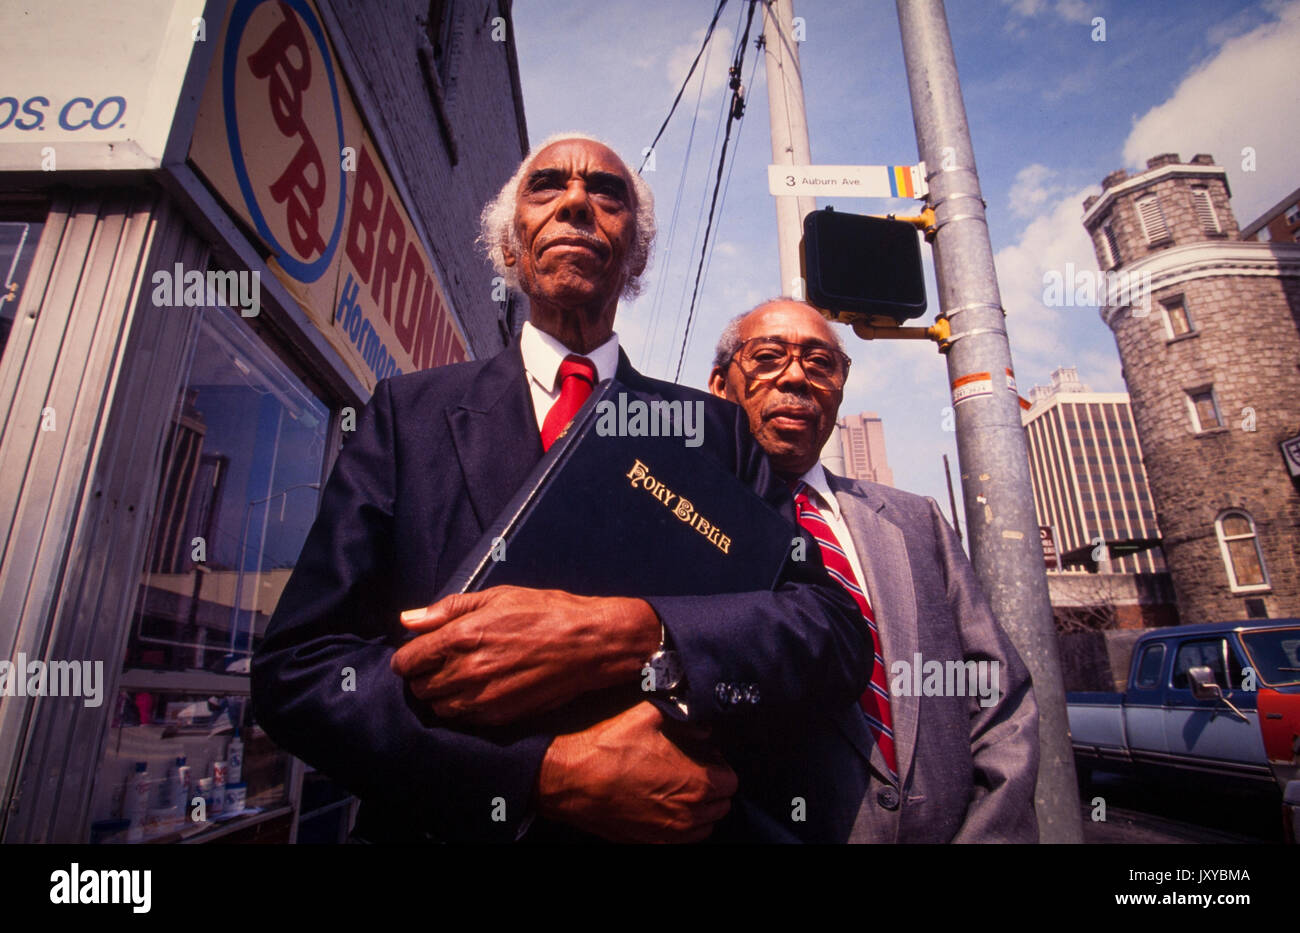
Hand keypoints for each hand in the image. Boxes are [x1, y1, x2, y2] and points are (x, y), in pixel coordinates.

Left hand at [391, 585, 659, 726]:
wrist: (587, 645)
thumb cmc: (545, 613)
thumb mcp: (497, 597)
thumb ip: (448, 609)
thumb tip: (407, 620)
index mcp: (462, 636)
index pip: (408, 661)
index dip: (408, 657)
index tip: (419, 653)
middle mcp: (467, 671)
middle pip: (419, 687)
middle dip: (423, 675)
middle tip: (441, 664)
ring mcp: (483, 698)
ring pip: (437, 707)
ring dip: (440, 694)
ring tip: (459, 678)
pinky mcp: (499, 717)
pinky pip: (462, 719)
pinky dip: (461, 708)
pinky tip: (477, 691)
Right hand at [537, 702, 736, 842]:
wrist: (571, 782)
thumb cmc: (608, 749)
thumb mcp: (648, 716)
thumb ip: (685, 717)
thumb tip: (703, 727)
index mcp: (696, 783)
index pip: (731, 781)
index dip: (719, 764)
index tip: (703, 755)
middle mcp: (689, 814)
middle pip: (721, 805)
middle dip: (712, 786)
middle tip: (690, 769)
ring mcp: (670, 834)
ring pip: (705, 825)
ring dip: (699, 808)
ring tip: (677, 788)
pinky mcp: (651, 844)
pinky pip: (683, 840)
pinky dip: (681, 825)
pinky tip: (662, 805)